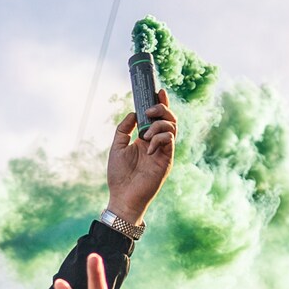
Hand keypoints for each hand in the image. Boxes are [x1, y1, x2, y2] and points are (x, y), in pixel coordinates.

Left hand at [105, 95, 179, 223]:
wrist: (123, 197)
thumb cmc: (119, 175)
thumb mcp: (117, 146)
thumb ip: (124, 128)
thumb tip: (133, 112)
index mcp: (146, 139)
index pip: (157, 117)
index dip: (161, 103)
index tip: (158, 91)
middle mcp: (157, 143)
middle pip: (169, 119)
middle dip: (162, 109)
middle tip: (150, 111)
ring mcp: (163, 151)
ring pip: (172, 127)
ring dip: (159, 125)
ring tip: (145, 135)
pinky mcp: (167, 160)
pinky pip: (170, 140)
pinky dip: (160, 138)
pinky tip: (148, 147)